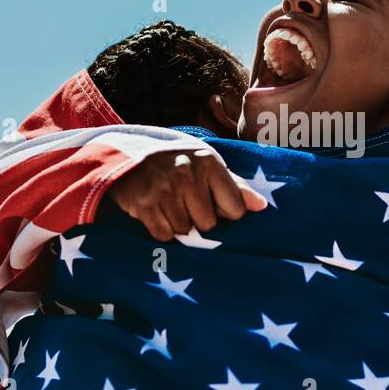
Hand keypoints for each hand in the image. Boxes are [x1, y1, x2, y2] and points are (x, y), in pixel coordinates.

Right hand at [109, 149, 266, 241]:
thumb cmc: (176, 163)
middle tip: (184, 203)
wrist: (127, 155)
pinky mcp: (143, 203)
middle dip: (198, 219)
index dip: (225, 213)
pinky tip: (156, 211)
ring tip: (168, 204)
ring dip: (177, 224)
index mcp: (209, 162)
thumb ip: (235, 186)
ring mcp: (164, 188)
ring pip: (185, 230)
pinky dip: (161, 229)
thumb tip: (262, 206)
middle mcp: (187, 173)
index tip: (212, 203)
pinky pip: (164, 235)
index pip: (235, 209)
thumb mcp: (206, 166)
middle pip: (209, 224)